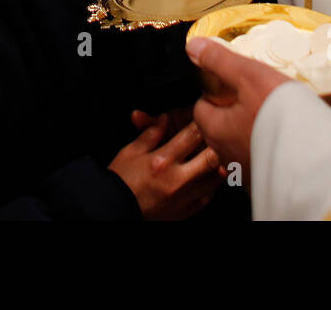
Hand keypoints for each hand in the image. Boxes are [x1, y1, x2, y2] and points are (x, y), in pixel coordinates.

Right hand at [108, 111, 223, 219]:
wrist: (113, 209)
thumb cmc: (120, 180)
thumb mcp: (131, 151)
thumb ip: (150, 132)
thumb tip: (164, 118)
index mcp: (162, 160)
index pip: (192, 135)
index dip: (202, 124)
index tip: (204, 120)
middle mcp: (176, 179)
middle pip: (212, 158)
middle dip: (216, 145)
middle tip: (215, 139)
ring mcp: (183, 198)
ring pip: (215, 179)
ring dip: (217, 166)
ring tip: (214, 157)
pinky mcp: (184, 212)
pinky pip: (208, 197)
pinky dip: (210, 186)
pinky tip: (204, 178)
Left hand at [186, 36, 294, 185]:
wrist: (317, 157)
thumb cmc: (280, 115)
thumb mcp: (248, 75)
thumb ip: (219, 60)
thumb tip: (194, 46)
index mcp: (215, 130)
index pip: (201, 108)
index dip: (214, 93)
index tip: (231, 85)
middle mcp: (226, 156)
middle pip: (219, 130)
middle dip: (231, 114)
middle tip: (253, 99)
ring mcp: (246, 172)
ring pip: (239, 148)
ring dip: (249, 135)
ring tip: (271, 119)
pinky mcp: (268, 182)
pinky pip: (260, 163)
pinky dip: (267, 151)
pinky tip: (283, 141)